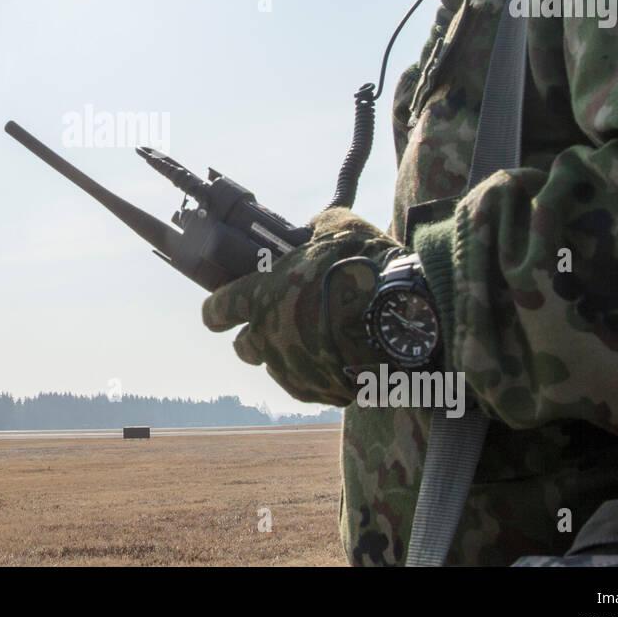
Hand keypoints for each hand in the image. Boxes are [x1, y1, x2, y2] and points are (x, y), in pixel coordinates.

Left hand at [201, 207, 401, 404]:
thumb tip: (314, 225)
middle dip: (253, 337)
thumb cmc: (364, 264)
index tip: (218, 311)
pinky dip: (318, 373)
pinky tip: (334, 359)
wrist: (401, 314)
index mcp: (261, 296)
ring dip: (288, 355)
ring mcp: (295, 368)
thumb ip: (314, 228)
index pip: (217, 310)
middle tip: (276, 322)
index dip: (216, 310)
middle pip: (243, 347)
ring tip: (315, 339)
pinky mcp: (323, 390)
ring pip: (278, 368)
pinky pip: (311, 385)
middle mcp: (269, 337)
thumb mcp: (336, 227)